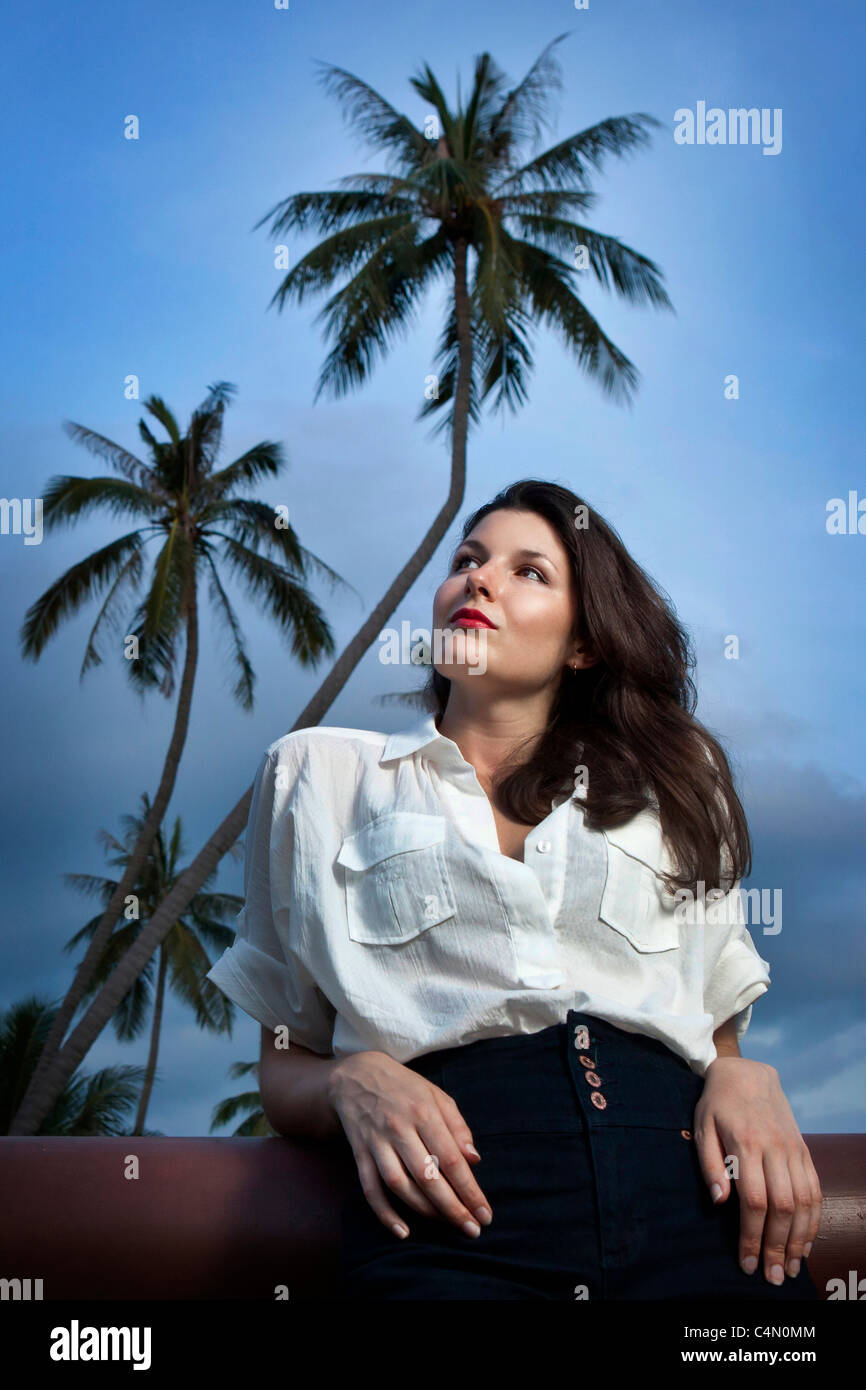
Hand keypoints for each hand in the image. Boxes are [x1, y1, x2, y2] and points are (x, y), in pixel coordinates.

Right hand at [327, 1050, 492, 1240]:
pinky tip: (403, 1231)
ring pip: (400, 1185)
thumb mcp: (437, 1095)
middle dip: (452, 1208)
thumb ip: (458, 1127)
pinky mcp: (359, 1153)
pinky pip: (370, 1189)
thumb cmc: (405, 1088)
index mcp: (424, 1112)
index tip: (485, 1214)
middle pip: (428, 1177)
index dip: (469, 1190)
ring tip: (445, 1224)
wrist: (357, 1075)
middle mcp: (400, 1129)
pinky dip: (385, 1213)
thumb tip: (475, 1160)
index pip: (451, 1159)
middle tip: (472, 1230)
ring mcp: (377, 1142)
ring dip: (424, 1211)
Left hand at [694, 1056, 821, 1283]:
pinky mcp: (804, 1150)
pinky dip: (813, 1219)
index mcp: (746, 1143)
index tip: (747, 1262)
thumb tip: (719, 1202)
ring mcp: (793, 1150)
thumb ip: (709, 1164)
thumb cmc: (718, 1104)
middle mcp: (775, 1149)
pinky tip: (805, 1241)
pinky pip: (815, 1189)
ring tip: (790, 1266)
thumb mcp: (702, 1126)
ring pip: (804, 1202)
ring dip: (799, 1239)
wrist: (748, 1073)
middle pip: (782, 1207)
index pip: (753, 1200)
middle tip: (772, 1276)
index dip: (752, 1236)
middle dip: (777, 1246)